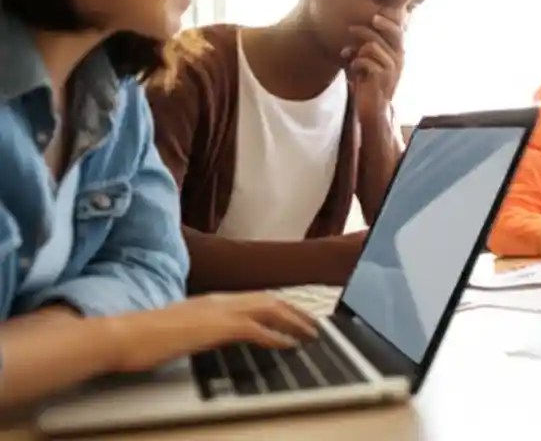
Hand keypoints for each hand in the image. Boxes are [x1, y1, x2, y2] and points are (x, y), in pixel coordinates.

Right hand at [103, 293, 317, 373]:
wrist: (124, 336)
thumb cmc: (145, 337)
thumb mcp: (181, 328)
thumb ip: (202, 327)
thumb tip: (214, 334)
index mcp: (211, 300)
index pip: (254, 299)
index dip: (278, 306)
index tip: (295, 315)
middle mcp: (219, 300)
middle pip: (268, 300)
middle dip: (294, 311)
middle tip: (313, 324)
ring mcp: (219, 311)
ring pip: (269, 309)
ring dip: (293, 320)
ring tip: (310, 333)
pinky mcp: (216, 327)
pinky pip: (256, 329)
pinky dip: (276, 335)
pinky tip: (289, 344)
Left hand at [343, 14, 404, 124]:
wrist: (373, 109)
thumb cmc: (368, 84)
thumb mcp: (368, 62)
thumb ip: (365, 47)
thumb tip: (353, 29)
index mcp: (398, 54)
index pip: (398, 30)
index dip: (388, 20)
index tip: (374, 15)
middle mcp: (398, 59)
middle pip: (391, 33)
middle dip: (373, 26)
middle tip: (352, 29)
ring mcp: (392, 67)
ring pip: (372, 45)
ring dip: (357, 49)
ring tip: (349, 56)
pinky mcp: (382, 76)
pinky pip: (365, 59)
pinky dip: (355, 62)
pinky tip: (352, 68)